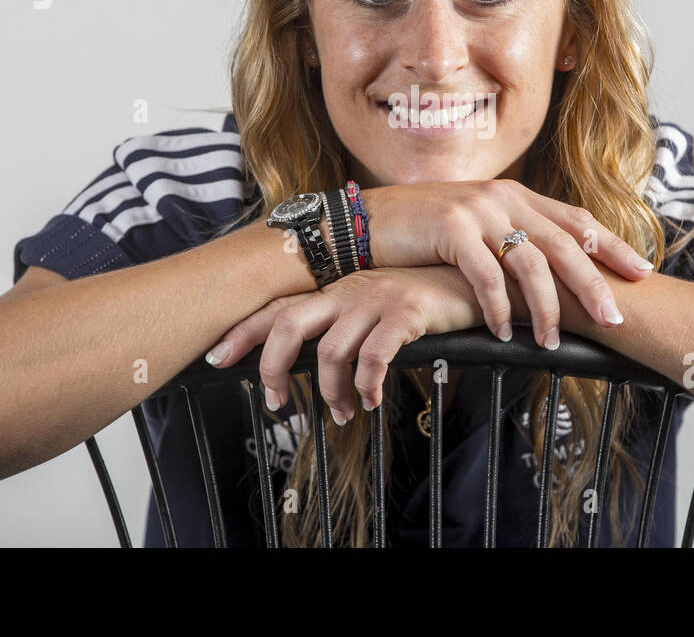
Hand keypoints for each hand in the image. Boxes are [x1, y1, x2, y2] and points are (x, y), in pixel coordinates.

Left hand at [203, 265, 487, 424]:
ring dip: (331, 391)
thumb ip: (345, 327)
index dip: (243, 333)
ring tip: (341, 414)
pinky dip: (367, 384)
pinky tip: (372, 400)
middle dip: (273, 368)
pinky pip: (376, 355)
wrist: (478, 279)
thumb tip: (314, 367)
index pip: (278, 308)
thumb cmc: (425, 301)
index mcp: (336, 289)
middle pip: (290, 325)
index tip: (215, 359)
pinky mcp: (408, 310)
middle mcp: (349, 289)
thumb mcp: (376, 308)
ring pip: (332, 350)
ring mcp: (377, 297)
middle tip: (277, 403)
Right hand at [361, 179, 651, 348]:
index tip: (642, 272)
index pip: (576, 220)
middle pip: (565, 244)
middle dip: (593, 284)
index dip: (612, 245)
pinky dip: (496, 307)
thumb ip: (512, 236)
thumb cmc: (423, 231)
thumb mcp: (477, 226)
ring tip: (550, 341)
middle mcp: (504, 196)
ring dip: (544, 308)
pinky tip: (500, 332)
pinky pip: (486, 275)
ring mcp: (478, 210)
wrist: (367, 222)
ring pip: (530, 264)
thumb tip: (552, 269)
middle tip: (614, 318)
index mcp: (516, 194)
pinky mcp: (451, 228)